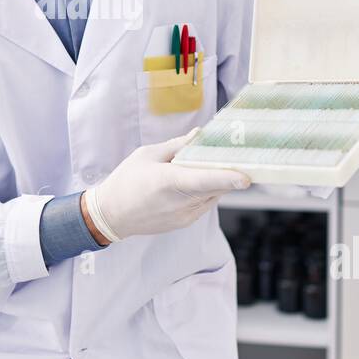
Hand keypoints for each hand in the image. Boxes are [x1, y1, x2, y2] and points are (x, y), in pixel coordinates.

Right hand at [82, 130, 250, 242]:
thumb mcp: (147, 155)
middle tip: (237, 156)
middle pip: (216, 187)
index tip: (247, 177)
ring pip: (213, 195)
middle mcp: (180, 202)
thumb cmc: (126, 181)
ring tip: (210, 165)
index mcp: (168, 182)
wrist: (112, 215)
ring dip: (217, 181)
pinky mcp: (185, 222)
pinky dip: (207, 191)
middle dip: (228, 172)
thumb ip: (176, 145)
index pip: (204, 180)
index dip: (227, 179)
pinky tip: (197, 180)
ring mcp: (184, 216)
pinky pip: (205, 203)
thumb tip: (199, 135)